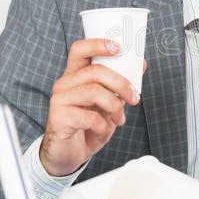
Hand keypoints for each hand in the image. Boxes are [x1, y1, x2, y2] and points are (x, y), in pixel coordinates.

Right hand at [41, 38, 145, 175]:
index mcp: (75, 76)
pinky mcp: (59, 117)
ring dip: (115, 107)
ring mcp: (59, 100)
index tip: (119, 48)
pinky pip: (90, 116)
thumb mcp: (107, 103)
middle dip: (122, 84)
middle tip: (134, 98)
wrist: (67, 154)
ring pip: (95, 92)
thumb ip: (119, 85)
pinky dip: (104, 126)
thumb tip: (140, 65)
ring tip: (120, 119)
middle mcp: (64, 84)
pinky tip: (104, 131)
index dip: (98, 44)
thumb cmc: (87, 126)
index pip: (80, 50)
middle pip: (96, 71)